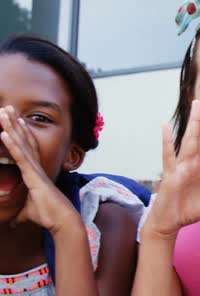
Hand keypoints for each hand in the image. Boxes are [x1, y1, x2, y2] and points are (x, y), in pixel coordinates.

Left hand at [0, 106, 79, 234]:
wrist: (62, 220)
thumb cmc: (49, 216)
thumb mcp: (29, 213)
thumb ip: (20, 215)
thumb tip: (13, 223)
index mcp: (35, 172)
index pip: (25, 149)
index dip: (19, 133)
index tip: (13, 120)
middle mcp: (35, 167)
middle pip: (24, 140)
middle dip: (15, 123)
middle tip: (7, 107)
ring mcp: (35, 169)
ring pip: (21, 144)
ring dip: (12, 127)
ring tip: (4, 112)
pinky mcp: (33, 176)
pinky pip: (20, 157)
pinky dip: (11, 144)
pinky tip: (4, 133)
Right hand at [144, 97, 199, 239]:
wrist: (169, 223)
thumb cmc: (188, 211)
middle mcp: (190, 162)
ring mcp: (180, 167)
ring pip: (189, 140)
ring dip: (193, 121)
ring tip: (197, 103)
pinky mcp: (170, 175)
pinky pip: (168, 156)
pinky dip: (167, 142)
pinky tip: (165, 125)